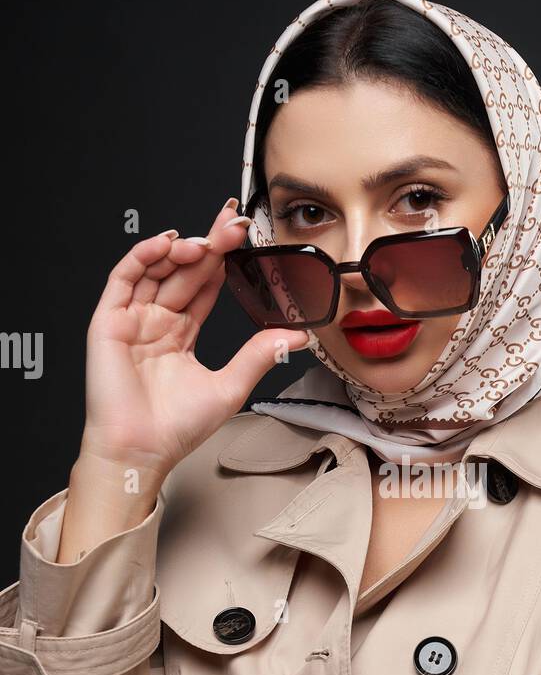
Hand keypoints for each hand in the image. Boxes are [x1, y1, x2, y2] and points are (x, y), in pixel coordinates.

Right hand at [79, 198, 308, 477]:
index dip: (223, 258)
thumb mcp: (230, 386)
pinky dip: (142, 257)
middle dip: (209, 244)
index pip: (205, 284)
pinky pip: (123, 280)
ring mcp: (132, 320)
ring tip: (206, 240)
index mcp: (182, 333)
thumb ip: (260, 356)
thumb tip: (297, 336)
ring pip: (155, 269)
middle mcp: (156, 321)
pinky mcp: (108, 323)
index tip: (243, 235)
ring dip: (180, 249)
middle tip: (233, 223)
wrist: (143, 451)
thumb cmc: (177, 428)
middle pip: (184, 271)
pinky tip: (167, 244)